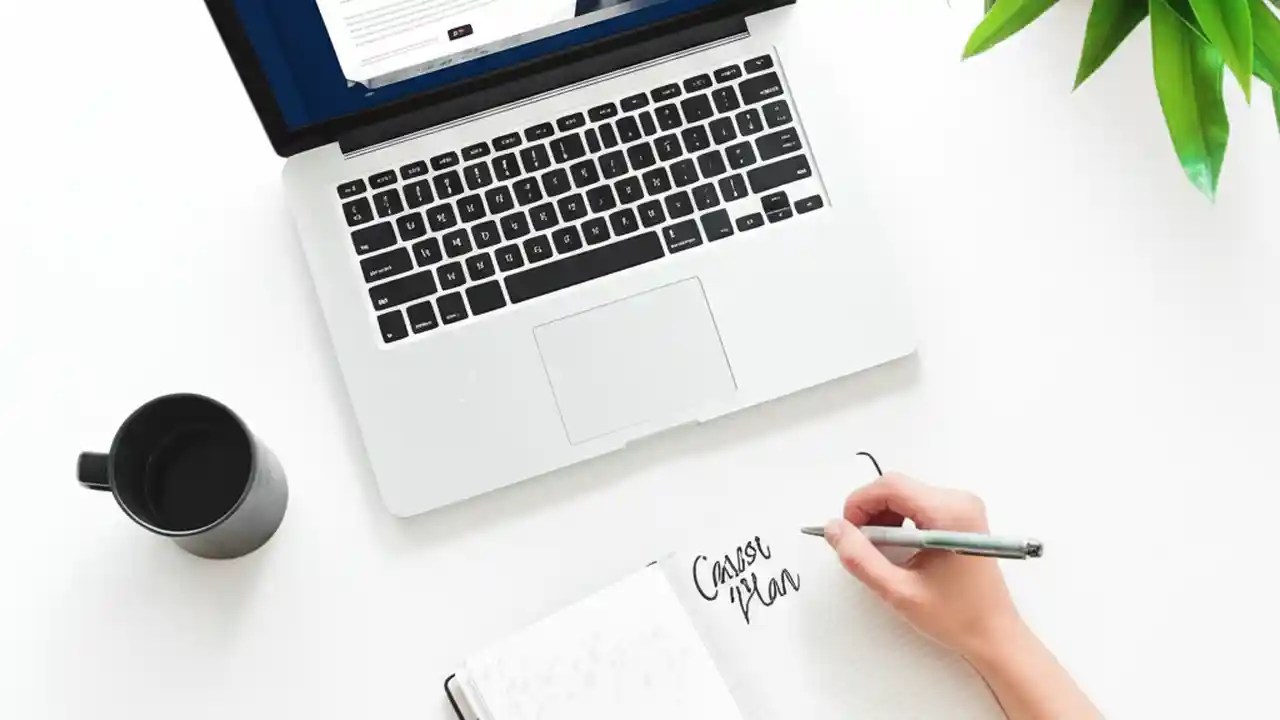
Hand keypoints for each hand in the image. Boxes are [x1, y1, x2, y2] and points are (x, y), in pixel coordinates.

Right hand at [824, 473, 1023, 658]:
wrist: (994, 633)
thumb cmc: (956, 616)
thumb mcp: (899, 591)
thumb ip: (860, 558)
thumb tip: (834, 529)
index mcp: (949, 513)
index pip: (890, 486)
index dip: (859, 504)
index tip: (846, 532)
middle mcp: (959, 501)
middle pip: (896, 487)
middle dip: (870, 513)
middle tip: (860, 546)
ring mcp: (963, 507)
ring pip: (905, 495)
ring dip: (883, 518)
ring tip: (879, 552)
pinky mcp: (961, 516)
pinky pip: (918, 505)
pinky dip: (899, 521)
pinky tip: (897, 548)